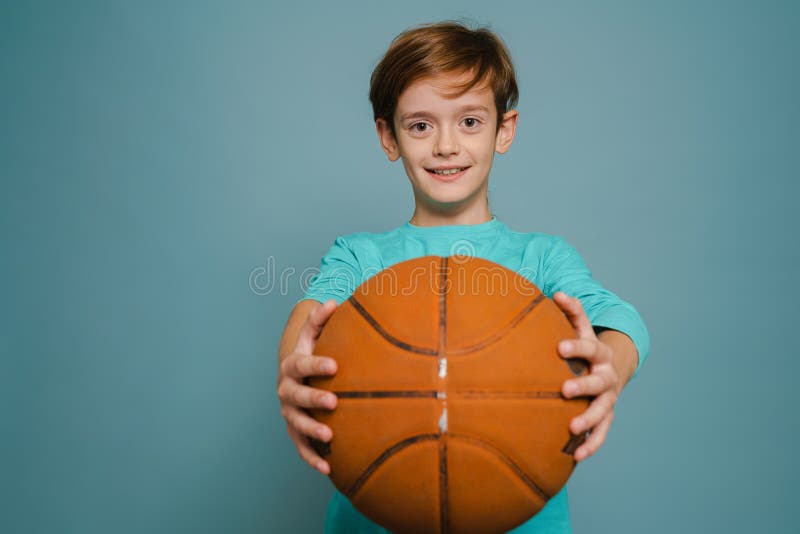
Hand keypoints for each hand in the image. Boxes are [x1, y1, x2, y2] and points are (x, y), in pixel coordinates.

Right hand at [277, 299, 338, 474]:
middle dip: (313, 399)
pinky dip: (312, 458)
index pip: (301, 364)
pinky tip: (328, 468)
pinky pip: (301, 447)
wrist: (296, 377)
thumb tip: (333, 302)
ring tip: (329, 435)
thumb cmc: (312, 354)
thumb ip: (320, 320)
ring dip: (311, 430)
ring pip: (296, 424)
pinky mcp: (295, 432)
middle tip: (333, 401)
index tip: (335, 364)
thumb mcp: (313, 336)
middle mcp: (286, 390)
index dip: (316, 364)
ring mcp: (289, 413)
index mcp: (292, 366)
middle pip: (296, 396)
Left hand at [553, 292, 620, 462]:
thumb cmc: (587, 347)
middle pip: (598, 382)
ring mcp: (609, 398)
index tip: (559, 348)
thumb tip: (557, 293)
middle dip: (582, 386)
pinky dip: (591, 444)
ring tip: (570, 428)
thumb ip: (571, 312)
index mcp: (600, 352)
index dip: (576, 347)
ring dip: (588, 419)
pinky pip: (601, 433)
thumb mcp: (581, 328)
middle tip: (564, 389)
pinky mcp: (606, 416)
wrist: (614, 367)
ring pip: (602, 410)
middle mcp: (607, 376)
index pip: (589, 346)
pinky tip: (576, 455)